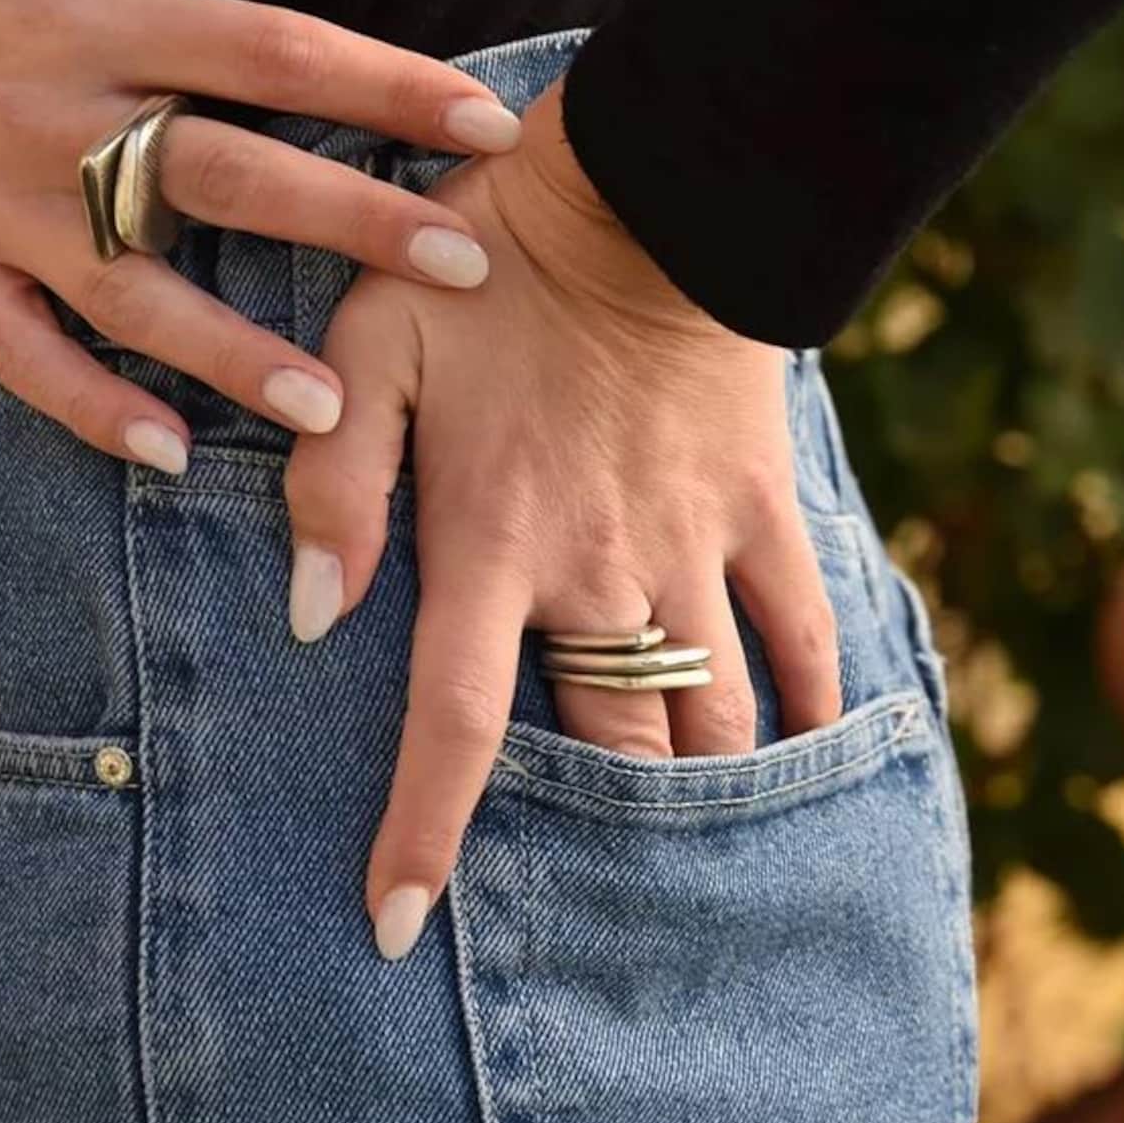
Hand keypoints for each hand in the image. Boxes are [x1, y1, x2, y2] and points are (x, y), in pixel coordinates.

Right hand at [0, 0, 523, 470]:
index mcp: (102, 15)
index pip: (276, 54)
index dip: (389, 87)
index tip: (487, 125)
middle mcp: (59, 120)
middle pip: (229, 179)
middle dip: (355, 224)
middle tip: (465, 269)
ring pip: (134, 294)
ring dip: (235, 357)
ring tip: (336, 409)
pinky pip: (20, 353)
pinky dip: (88, 408)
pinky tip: (169, 452)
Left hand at [282, 72, 843, 958]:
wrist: (646, 197)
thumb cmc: (487, 266)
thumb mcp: (373, 346)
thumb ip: (337, 483)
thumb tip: (314, 617)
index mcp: (494, 542)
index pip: (455, 723)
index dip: (423, 832)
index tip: (396, 925)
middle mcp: (601, 572)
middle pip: (608, 753)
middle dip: (590, 847)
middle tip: (571, 910)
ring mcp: (694, 549)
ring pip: (712, 721)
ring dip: (698, 802)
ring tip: (681, 867)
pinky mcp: (759, 512)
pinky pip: (803, 635)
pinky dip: (809, 708)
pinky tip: (802, 759)